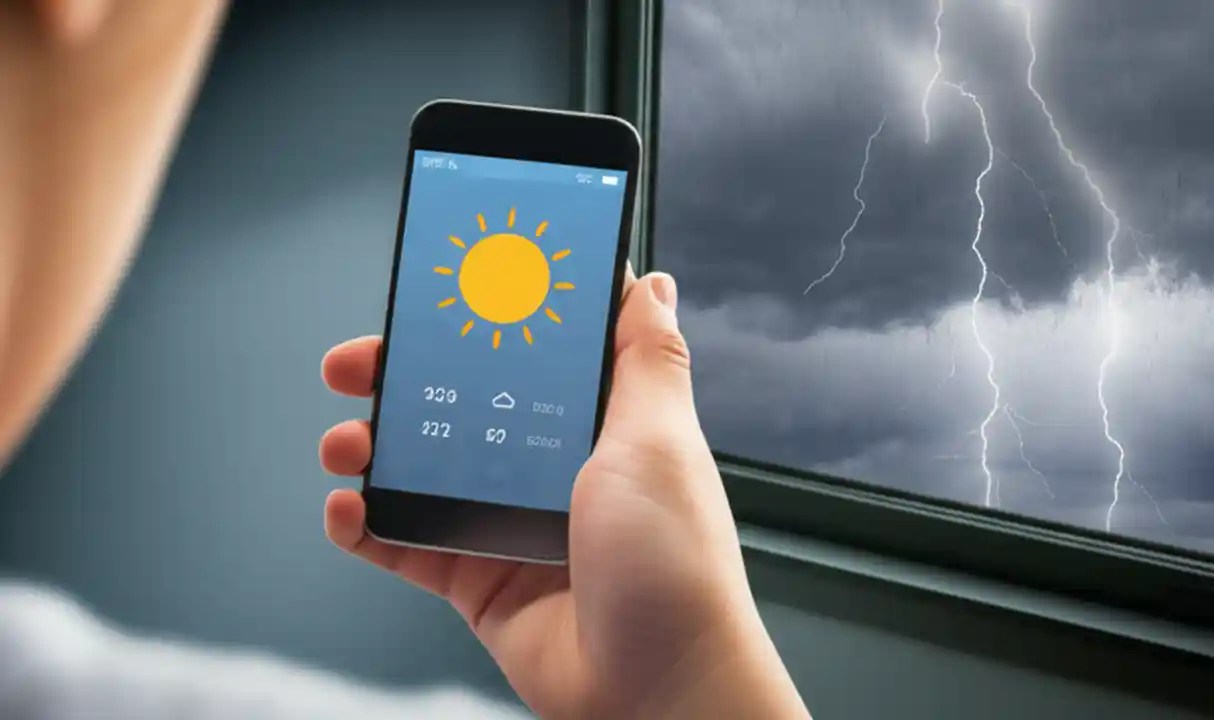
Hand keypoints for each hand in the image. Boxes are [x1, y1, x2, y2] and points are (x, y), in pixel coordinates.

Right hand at [318, 271, 807, 718]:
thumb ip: (647, 360)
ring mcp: (510, 521)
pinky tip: (345, 509)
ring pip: (425, 470)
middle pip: (461, 403)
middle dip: (401, 379)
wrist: (653, 687)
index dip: (482, 321)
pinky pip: (409, 544)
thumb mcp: (659, 441)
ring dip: (373, 450)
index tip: (435, 295)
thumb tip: (650, 284)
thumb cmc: (673, 563)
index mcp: (600, 423)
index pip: (531, 353)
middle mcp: (552, 466)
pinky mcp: (480, 578)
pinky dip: (368, 526)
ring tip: (345, 445)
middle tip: (354, 364)